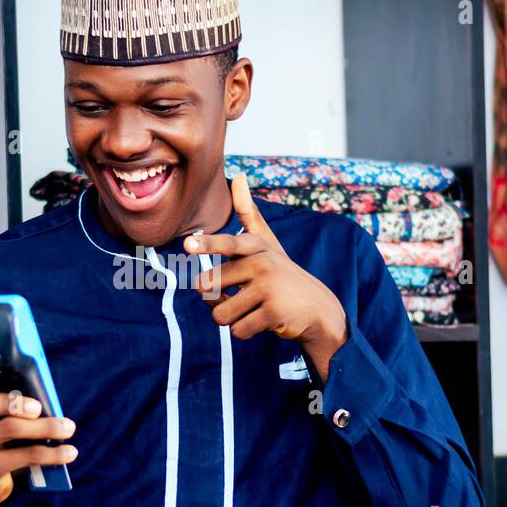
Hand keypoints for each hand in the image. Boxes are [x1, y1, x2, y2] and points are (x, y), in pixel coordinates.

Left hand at [186, 174, 347, 380]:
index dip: (207, 245)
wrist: (318, 309)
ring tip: (252, 309)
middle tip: (238, 297)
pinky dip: (245, 331)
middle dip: (214, 300)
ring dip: (231, 319)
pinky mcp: (273, 313)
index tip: (187, 244)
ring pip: (221, 314)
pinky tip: (264, 322)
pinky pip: (238, 330)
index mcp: (256, 248)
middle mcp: (263, 264)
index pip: (228, 245)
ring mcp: (269, 289)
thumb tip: (239, 176)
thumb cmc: (283, 275)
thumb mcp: (268, 244)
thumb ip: (249, 214)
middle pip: (209, 288)